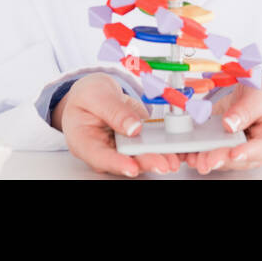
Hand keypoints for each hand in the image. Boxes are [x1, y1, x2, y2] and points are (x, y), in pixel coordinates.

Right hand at [53, 73, 182, 177]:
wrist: (94, 94)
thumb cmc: (87, 96)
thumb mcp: (95, 95)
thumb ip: (113, 111)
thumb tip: (133, 128)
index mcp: (84, 141)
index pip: (100, 157)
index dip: (117, 164)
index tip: (132, 166)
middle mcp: (104, 150)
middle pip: (124, 161)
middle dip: (145, 163)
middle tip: (163, 163)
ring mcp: (122, 148)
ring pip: (140, 158)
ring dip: (158, 158)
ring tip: (173, 158)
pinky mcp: (138, 141)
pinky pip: (151, 147)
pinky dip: (164, 147)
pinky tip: (177, 147)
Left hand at [181, 71, 261, 173]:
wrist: (256, 89)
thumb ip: (247, 109)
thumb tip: (230, 124)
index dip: (248, 153)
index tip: (233, 153)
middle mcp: (258, 147)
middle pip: (241, 159)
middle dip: (222, 159)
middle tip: (208, 159)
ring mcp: (240, 148)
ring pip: (225, 159)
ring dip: (208, 159)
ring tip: (195, 158)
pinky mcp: (225, 145)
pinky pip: (213, 151)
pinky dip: (199, 152)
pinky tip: (188, 152)